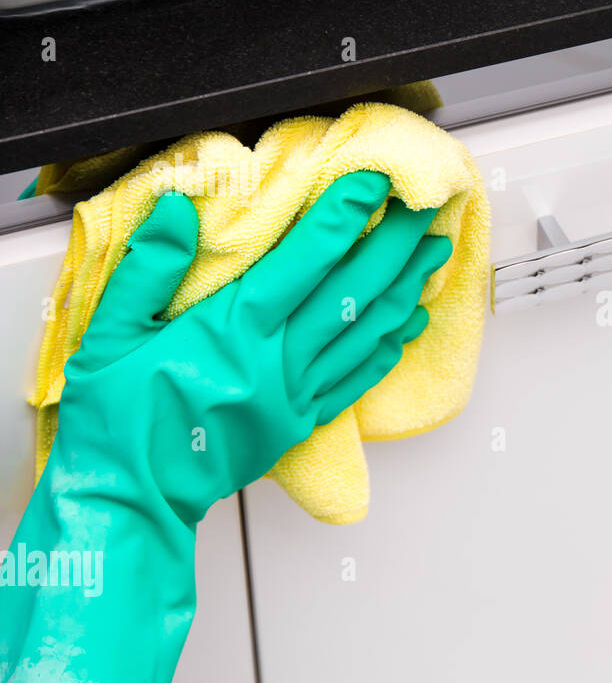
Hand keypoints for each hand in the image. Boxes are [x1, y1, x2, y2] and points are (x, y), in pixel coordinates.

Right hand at [56, 169, 450, 521]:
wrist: (130, 499)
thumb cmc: (115, 420)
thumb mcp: (108, 335)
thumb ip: (147, 268)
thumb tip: (176, 208)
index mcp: (232, 332)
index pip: (303, 261)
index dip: (342, 217)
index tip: (373, 183)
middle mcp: (275, 362)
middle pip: (350, 292)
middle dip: (393, 246)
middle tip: (427, 209)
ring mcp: (294, 395)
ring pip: (364, 333)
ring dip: (404, 289)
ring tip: (433, 255)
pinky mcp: (299, 423)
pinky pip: (357, 380)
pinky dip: (388, 347)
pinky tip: (408, 323)